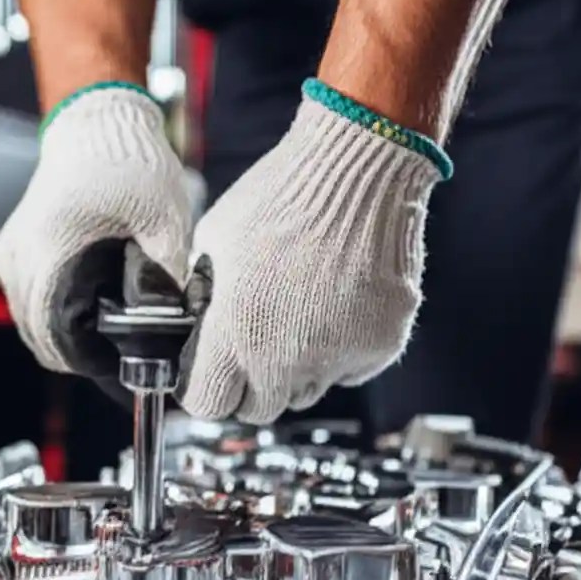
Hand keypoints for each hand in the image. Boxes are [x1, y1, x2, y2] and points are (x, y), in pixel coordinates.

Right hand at [0, 86, 190, 378]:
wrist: (99, 122)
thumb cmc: (132, 164)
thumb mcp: (164, 224)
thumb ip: (165, 279)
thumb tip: (169, 331)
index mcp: (50, 255)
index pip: (58, 340)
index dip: (95, 364)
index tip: (131, 370)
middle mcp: (19, 259)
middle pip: (42, 340)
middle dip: (86, 356)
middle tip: (132, 357)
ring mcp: (12, 255)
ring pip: (34, 325)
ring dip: (71, 337)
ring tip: (118, 334)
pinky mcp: (16, 250)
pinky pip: (31, 303)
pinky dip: (60, 315)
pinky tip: (98, 307)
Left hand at [177, 91, 447, 423]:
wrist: (359, 170)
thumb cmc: (284, 194)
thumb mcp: (213, 240)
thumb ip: (204, 293)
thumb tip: (199, 318)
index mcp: (236, 332)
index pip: (208, 403)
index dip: (206, 388)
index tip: (212, 373)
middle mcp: (287, 356)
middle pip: (259, 409)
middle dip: (250, 386)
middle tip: (255, 346)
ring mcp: (338, 355)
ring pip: (307, 392)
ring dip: (295, 370)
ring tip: (297, 317)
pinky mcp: (381, 345)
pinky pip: (350, 369)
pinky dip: (340, 350)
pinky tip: (336, 306)